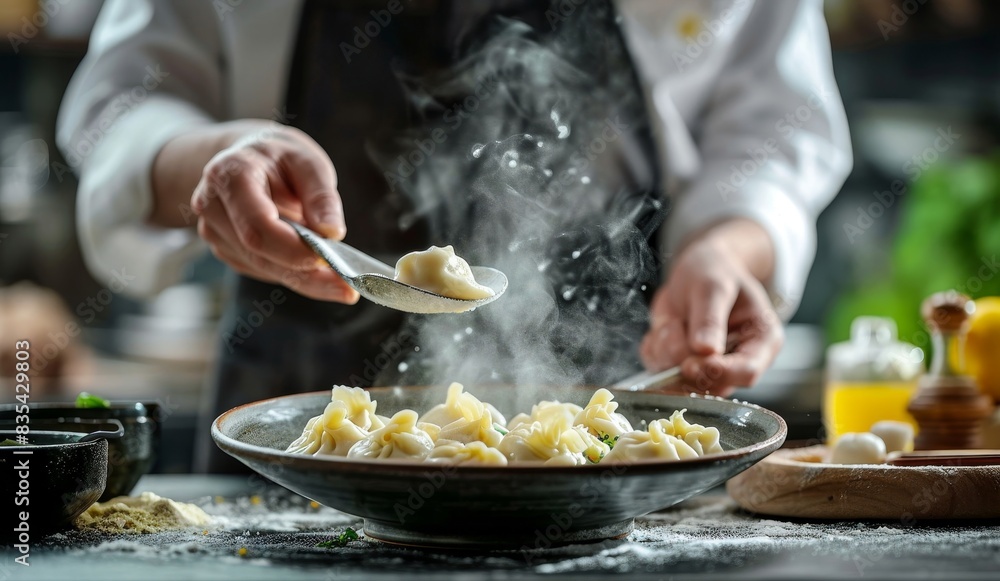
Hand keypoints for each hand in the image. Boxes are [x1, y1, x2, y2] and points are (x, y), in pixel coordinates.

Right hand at [185, 124, 358, 302]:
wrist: (250, 158)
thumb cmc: (280, 157)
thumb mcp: (308, 162)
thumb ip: (321, 196)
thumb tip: (332, 233)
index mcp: (230, 175)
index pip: (258, 226)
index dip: (293, 249)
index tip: (328, 258)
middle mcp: (212, 205)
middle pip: (258, 253)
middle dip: (305, 275)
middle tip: (346, 288)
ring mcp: (213, 230)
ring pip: (262, 268)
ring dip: (302, 277)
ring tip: (337, 276)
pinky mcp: (224, 248)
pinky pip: (262, 270)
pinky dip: (291, 272)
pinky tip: (311, 263)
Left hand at [639, 219, 783, 395]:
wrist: (698, 269)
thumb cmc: (716, 272)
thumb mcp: (714, 286)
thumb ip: (710, 318)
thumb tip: (706, 351)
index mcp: (762, 341)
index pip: (747, 372)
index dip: (718, 372)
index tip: (690, 363)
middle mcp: (738, 362)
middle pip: (710, 384)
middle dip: (682, 357)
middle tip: (673, 325)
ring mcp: (710, 368)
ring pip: (680, 381)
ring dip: (664, 350)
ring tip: (672, 320)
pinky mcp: (683, 368)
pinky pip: (659, 370)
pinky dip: (653, 348)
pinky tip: (665, 326)